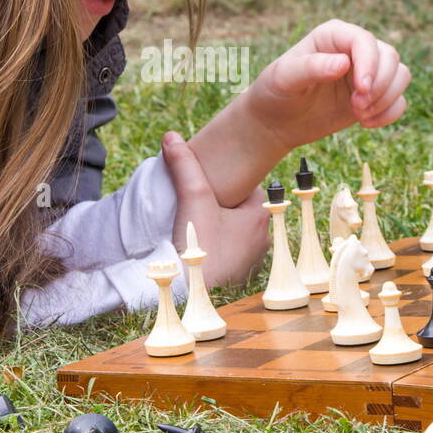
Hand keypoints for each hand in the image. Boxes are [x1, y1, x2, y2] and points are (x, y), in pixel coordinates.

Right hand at [162, 130, 268, 287]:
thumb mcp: (192, 199)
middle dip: (224, 204)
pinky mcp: (238, 276)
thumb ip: (184, 166)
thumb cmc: (199, 247)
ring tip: (198, 222)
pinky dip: (218, 247)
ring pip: (237, 232)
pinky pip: (231, 253)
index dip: (230, 182)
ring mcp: (251, 260)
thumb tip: (171, 137)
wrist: (191, 294)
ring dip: (221, 226)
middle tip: (202, 199)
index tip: (213, 181)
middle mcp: (261, 238)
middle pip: (242, 210)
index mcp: (258, 217)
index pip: (249, 187)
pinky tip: (200, 245)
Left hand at [243, 19, 410, 151]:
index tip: (361, 90)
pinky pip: (398, 100)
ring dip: (386, 98)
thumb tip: (343, 63)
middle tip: (357, 107)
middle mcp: (354, 50)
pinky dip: (389, 113)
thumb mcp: (285, 78)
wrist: (276, 121)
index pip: (365, 41)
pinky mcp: (372, 95)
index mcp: (333, 35)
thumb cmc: (275, 93)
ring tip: (360, 115)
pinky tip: (366, 123)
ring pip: (400, 75)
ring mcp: (366, 72)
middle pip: (390, 57)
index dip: (370, 64)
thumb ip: (311, 67)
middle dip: (380, 85)